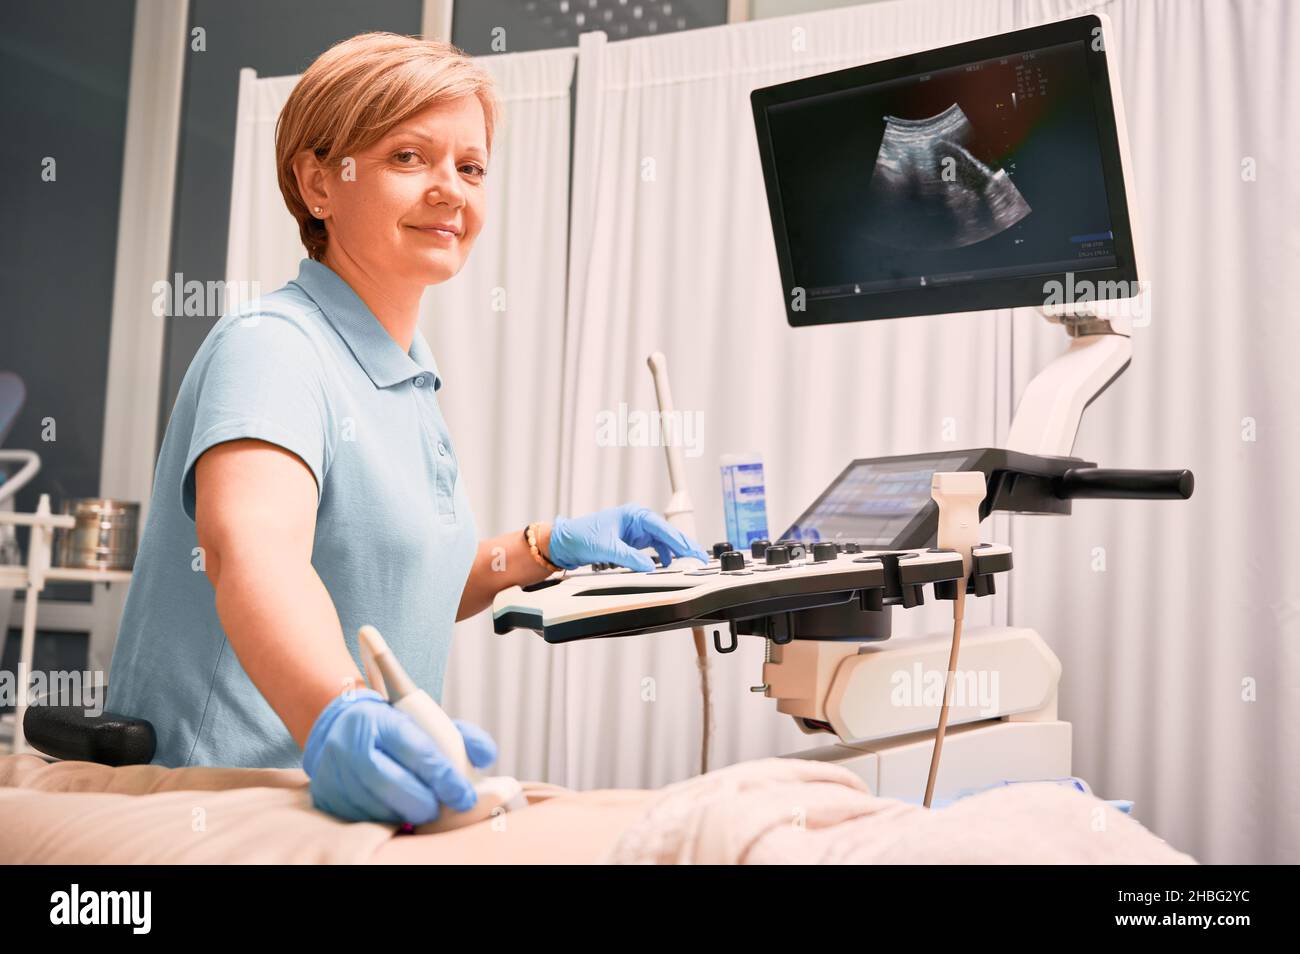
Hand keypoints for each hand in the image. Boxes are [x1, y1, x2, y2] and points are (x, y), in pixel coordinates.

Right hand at [302, 689, 497, 824]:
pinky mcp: (327, 796)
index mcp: (381, 720)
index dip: (445, 778)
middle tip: (443, 807)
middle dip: (427, 803)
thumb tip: (486, 756)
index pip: (418, 752)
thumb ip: (461, 736)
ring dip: (407, 814)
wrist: (340, 727)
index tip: (464, 795)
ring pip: (380, 808)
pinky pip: (363, 819)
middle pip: (396, 786)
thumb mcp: (426, 721)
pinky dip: (387, 819)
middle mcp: (352, 745)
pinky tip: (396, 809)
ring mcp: (336, 773)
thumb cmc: (394, 727)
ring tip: (420, 806)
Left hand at [547, 503, 709, 571]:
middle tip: (699, 557)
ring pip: (662, 541)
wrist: (566, 542)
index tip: (691, 551)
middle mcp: (637, 520)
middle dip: (683, 545)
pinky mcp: (632, 541)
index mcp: (633, 514)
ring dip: (675, 551)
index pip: (662, 527)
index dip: (679, 540)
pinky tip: (666, 564)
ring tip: (689, 562)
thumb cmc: (581, 536)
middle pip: (667, 533)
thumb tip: (649, 566)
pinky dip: (662, 556)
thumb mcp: (607, 547)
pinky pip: (653, 548)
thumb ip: (629, 557)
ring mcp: (636, 531)